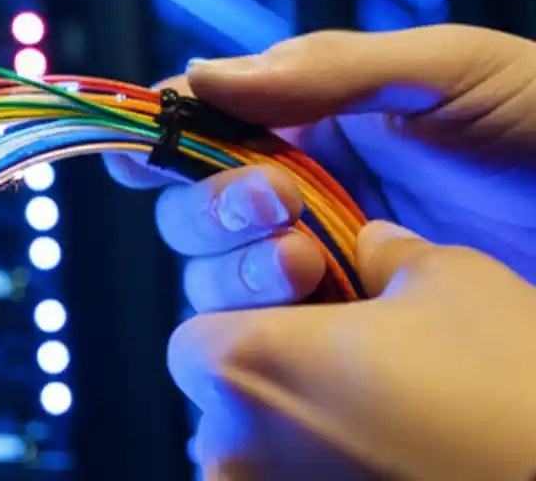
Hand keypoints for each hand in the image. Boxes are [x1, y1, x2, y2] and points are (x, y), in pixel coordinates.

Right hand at [105, 24, 535, 310]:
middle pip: (193, 207)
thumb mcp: (445, 71)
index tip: (140, 157)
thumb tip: (199, 77)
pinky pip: (271, 327)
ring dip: (233, 268)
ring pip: (216, 274)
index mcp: (316, 117)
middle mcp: (305, 190)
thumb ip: (322, 71)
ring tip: (305, 262)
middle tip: (273, 206)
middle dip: (210, 210)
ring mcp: (325, 260)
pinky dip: (268, 318)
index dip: (162, 139)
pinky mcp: (351, 324)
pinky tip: (318, 301)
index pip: (207, 124)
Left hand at [171, 221, 535, 479]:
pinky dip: (317, 476)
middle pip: (220, 406)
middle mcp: (231, 448)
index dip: (247, 326)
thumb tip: (370, 244)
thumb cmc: (513, 389)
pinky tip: (385, 461)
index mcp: (245, 365)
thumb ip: (385, 255)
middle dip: (272, 386)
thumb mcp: (451, 284)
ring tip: (380, 424)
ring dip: (295, 439)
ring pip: (251, 461)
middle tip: (350, 376)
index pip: (197, 340)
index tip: (302, 326)